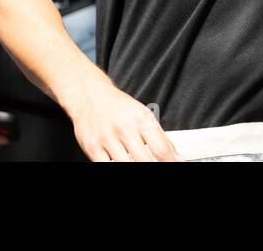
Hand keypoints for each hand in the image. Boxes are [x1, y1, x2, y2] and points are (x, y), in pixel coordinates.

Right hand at [64, 77, 178, 161]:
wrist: (88, 94)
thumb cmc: (116, 105)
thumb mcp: (142, 113)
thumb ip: (158, 135)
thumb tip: (173, 154)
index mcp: (141, 118)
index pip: (162, 149)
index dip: (171, 162)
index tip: (175, 165)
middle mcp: (125, 128)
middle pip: (145, 161)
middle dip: (155, 167)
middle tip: (157, 165)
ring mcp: (107, 138)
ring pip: (126, 166)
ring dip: (136, 167)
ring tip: (138, 162)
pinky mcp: (92, 147)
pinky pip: (106, 166)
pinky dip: (116, 167)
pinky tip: (121, 163)